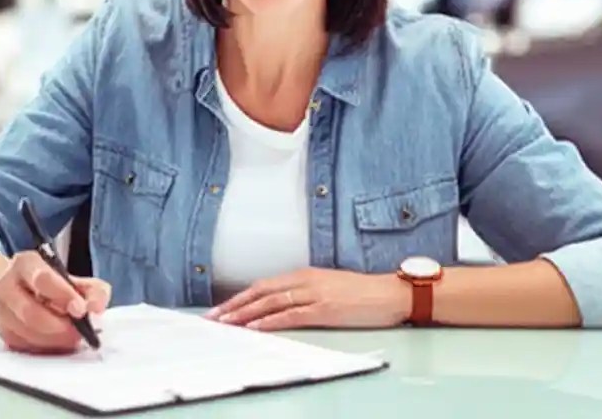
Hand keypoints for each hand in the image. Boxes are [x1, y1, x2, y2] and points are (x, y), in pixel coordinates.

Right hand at [0, 250, 110, 353]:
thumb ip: (94, 292)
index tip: (80, 310)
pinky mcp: (1, 332)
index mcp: (25, 263)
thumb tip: (96, 308)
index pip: (42, 279)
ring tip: (71, 337)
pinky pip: (23, 346)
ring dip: (53, 339)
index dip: (63, 296)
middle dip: (59, 326)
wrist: (27, 295)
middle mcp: (5, 284)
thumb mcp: (80, 282)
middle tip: (78, 332)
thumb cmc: (56, 287)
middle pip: (30, 311)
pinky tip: (56, 341)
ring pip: (26, 332)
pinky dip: (44, 347)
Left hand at [205, 268, 410, 330]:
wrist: (389, 293)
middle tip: (213, 317)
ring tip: (226, 323)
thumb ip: (304, 291)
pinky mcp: (324, 309)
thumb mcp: (327, 285)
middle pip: (260, 292)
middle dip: (234, 305)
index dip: (240, 297)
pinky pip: (291, 315)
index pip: (263, 285)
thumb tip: (281, 303)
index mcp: (304, 274)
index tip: (221, 308)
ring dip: (246, 314)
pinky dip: (270, 321)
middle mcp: (305, 281)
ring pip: (270, 303)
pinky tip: (256, 327)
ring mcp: (314, 294)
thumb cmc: (361, 293)